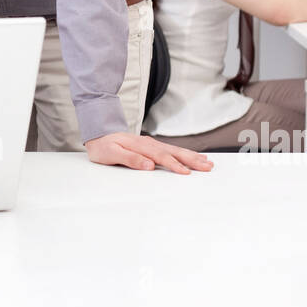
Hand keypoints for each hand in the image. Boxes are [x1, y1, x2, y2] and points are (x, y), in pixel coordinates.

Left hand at [84, 132, 212, 173]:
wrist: (98, 133)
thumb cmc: (104, 146)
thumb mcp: (112, 154)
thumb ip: (131, 159)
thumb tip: (149, 165)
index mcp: (141, 146)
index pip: (161, 157)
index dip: (175, 165)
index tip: (187, 173)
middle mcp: (149, 144)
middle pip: (174, 152)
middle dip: (191, 160)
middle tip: (207, 167)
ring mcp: (152, 144)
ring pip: (175, 150)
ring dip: (191, 156)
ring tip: (206, 162)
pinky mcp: (152, 147)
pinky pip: (171, 150)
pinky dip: (184, 153)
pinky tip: (191, 156)